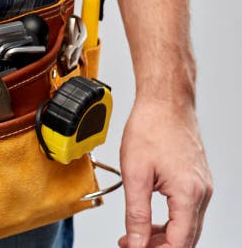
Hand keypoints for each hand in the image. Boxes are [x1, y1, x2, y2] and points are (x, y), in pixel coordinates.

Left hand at [118, 98, 211, 247]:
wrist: (165, 101)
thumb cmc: (151, 127)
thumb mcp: (135, 173)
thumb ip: (136, 213)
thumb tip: (136, 241)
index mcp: (189, 193)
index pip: (179, 242)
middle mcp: (202, 192)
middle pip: (186, 238)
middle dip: (158, 246)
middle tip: (131, 243)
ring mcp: (202, 185)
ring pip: (187, 225)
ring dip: (163, 234)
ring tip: (136, 233)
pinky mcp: (197, 179)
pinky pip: (187, 209)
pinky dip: (170, 218)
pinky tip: (149, 216)